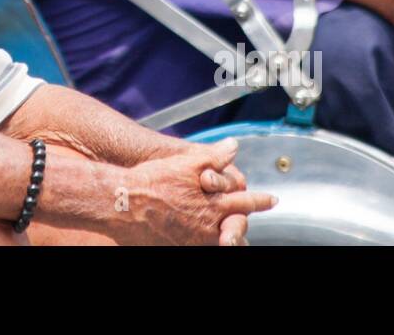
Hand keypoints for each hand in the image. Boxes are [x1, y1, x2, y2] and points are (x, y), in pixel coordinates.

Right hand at [111, 138, 276, 245]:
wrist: (122, 203)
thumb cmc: (152, 181)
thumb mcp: (185, 162)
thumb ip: (213, 156)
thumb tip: (233, 146)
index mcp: (213, 204)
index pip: (245, 203)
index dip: (259, 200)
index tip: (271, 199)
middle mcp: (206, 227)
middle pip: (236, 229)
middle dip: (244, 227)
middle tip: (250, 227)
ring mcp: (192, 242)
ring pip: (218, 243)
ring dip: (228, 237)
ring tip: (233, 238)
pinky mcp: (176, 248)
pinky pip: (197, 248)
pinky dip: (206, 243)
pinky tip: (204, 240)